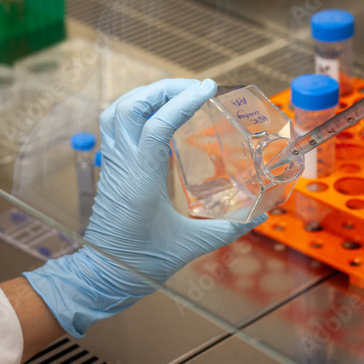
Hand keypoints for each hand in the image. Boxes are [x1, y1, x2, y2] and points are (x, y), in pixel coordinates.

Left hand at [24, 79, 264, 337]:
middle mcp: (123, 165)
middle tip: (195, 89)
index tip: (208, 88)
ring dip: (145, 95)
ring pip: (117, 111)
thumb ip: (228, 229)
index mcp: (141, 179)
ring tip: (176, 94)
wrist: (103, 276)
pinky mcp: (111, 169)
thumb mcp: (191, 246)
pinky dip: (136, 111)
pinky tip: (158, 117)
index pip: (156, 126)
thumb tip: (260, 214)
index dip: (182, 101)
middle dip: (163, 88)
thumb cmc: (142, 262)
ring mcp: (113, 165)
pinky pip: (115, 126)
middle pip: (131, 107)